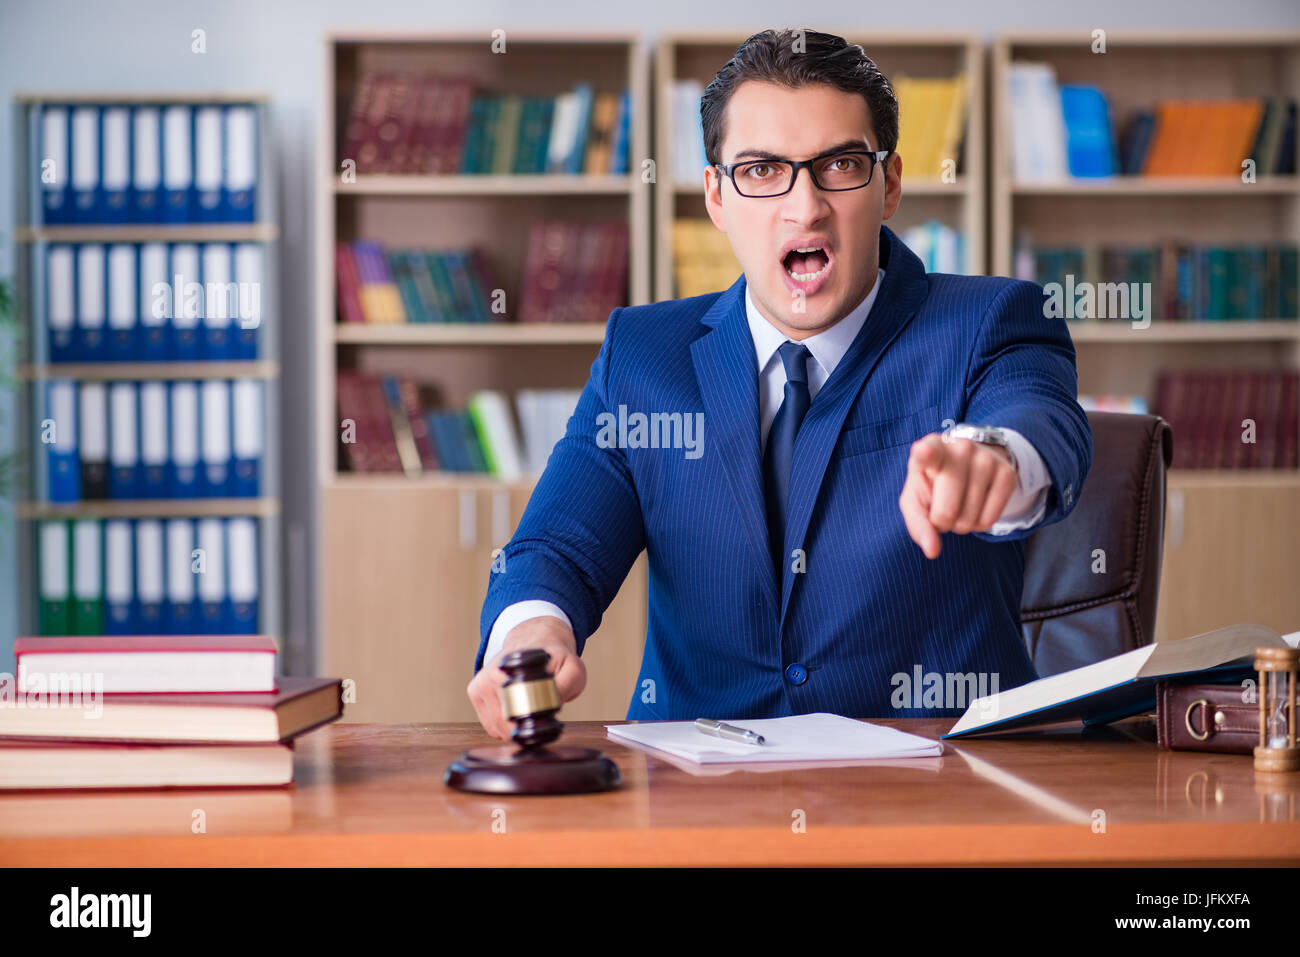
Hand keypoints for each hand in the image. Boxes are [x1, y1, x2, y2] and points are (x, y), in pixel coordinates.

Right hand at [466, 616, 586, 739]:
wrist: (535, 640)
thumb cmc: (556, 659)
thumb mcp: (573, 669)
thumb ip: (566, 685)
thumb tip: (550, 706)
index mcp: (517, 666)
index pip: (523, 710)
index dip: (538, 723)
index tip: (551, 720)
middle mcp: (494, 672)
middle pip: (509, 725)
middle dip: (529, 729)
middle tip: (544, 713)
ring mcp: (481, 682)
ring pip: (498, 728)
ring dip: (517, 730)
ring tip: (532, 711)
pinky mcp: (475, 691)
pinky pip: (490, 726)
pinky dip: (505, 728)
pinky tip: (518, 712)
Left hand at [898, 433, 1017, 558]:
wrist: (969, 464)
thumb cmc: (934, 484)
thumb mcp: (916, 498)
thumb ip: (918, 524)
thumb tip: (932, 551)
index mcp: (930, 448)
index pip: (928, 453)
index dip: (925, 454)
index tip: (923, 451)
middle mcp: (960, 448)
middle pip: (946, 511)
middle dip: (942, 522)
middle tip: (942, 506)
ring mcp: (987, 459)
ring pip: (969, 520)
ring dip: (960, 523)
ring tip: (960, 502)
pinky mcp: (1008, 473)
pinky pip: (989, 521)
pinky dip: (979, 524)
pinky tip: (976, 505)